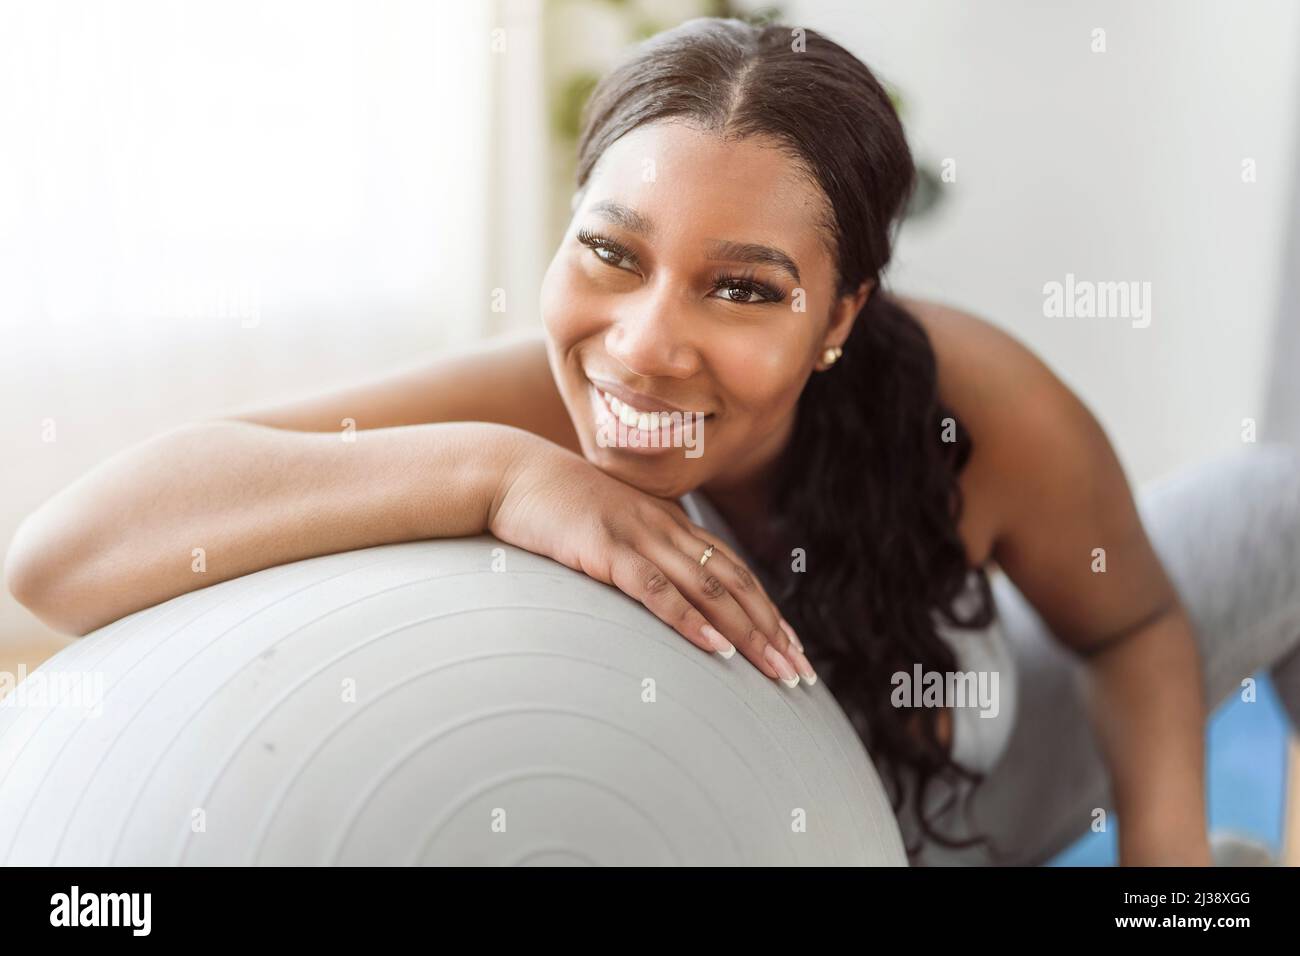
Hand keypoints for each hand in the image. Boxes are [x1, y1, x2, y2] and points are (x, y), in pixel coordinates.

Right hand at [487, 435, 813, 685]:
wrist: (511, 473)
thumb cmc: (557, 506)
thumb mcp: (610, 526)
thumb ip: (642, 549)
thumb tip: (664, 584)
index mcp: (671, 524)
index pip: (735, 571)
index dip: (768, 611)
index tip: (793, 648)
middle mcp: (667, 528)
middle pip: (736, 584)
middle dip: (773, 632)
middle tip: (801, 674)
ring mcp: (640, 536)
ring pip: (710, 590)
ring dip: (749, 634)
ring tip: (776, 671)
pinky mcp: (608, 550)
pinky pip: (659, 590)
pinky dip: (692, 621)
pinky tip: (718, 649)